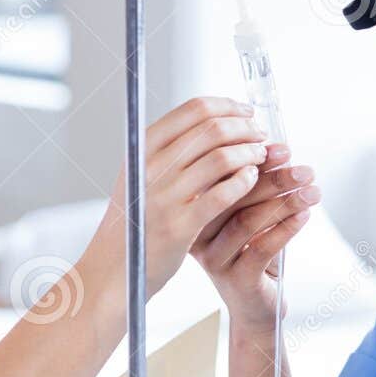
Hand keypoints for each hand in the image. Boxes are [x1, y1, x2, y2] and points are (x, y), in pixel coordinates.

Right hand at [94, 97, 270, 295]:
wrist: (113, 269)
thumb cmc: (134, 222)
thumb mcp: (139, 176)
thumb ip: (168, 150)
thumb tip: (212, 122)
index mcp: (142, 148)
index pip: (194, 109)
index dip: (228, 106)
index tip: (246, 112)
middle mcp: (151, 167)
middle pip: (212, 129)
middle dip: (245, 128)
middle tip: (261, 136)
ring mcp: (165, 196)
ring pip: (222, 158)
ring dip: (251, 153)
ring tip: (262, 157)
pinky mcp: (180, 225)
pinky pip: (224, 193)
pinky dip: (244, 181)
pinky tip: (252, 180)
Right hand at [191, 144, 319, 332]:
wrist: (255, 307)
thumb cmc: (254, 254)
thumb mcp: (253, 216)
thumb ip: (257, 187)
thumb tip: (281, 150)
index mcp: (197, 212)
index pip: (221, 178)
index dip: (254, 160)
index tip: (283, 149)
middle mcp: (198, 235)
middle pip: (234, 196)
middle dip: (275, 179)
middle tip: (305, 170)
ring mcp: (215, 259)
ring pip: (248, 221)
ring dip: (285, 202)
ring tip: (313, 191)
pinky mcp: (236, 279)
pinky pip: (262, 248)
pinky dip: (286, 228)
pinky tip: (304, 216)